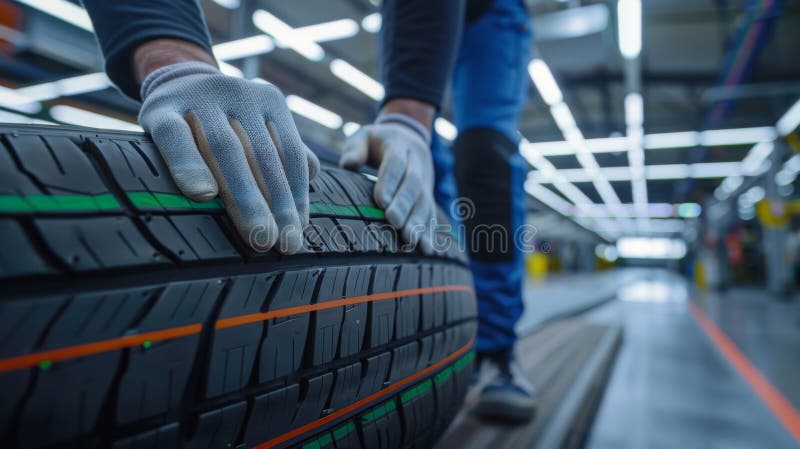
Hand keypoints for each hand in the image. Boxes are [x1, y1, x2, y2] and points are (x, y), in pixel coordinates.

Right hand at [138, 61, 318, 252]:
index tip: (299, 232)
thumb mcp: (256, 122)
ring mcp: (199, 96)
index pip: (289, 153)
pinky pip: (176, 137)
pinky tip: (203, 195)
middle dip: (276, 205)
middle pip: (262, 156)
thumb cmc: (222, 117)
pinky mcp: (160, 108)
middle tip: (283, 244)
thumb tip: (313, 174)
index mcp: (269, 100)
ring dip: (244, 197)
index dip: (296, 195)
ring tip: (257, 235)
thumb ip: (282, 145)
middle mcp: (238, 93)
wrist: (172, 81)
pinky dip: (190, 165)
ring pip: (226, 149)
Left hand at [340, 113, 436, 253]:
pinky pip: (431, 212)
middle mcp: (417, 161)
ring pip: (425, 200)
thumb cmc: (377, 141)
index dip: (390, 182)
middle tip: (394, 223)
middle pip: (413, 183)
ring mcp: (426, 179)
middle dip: (405, 205)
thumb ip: (355, 148)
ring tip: (411, 240)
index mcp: (399, 144)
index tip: (382, 202)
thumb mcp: (364, 136)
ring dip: (419, 221)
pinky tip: (427, 249)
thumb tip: (349, 164)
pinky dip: (430, 231)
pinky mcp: (429, 194)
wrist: (409, 135)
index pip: (395, 163)